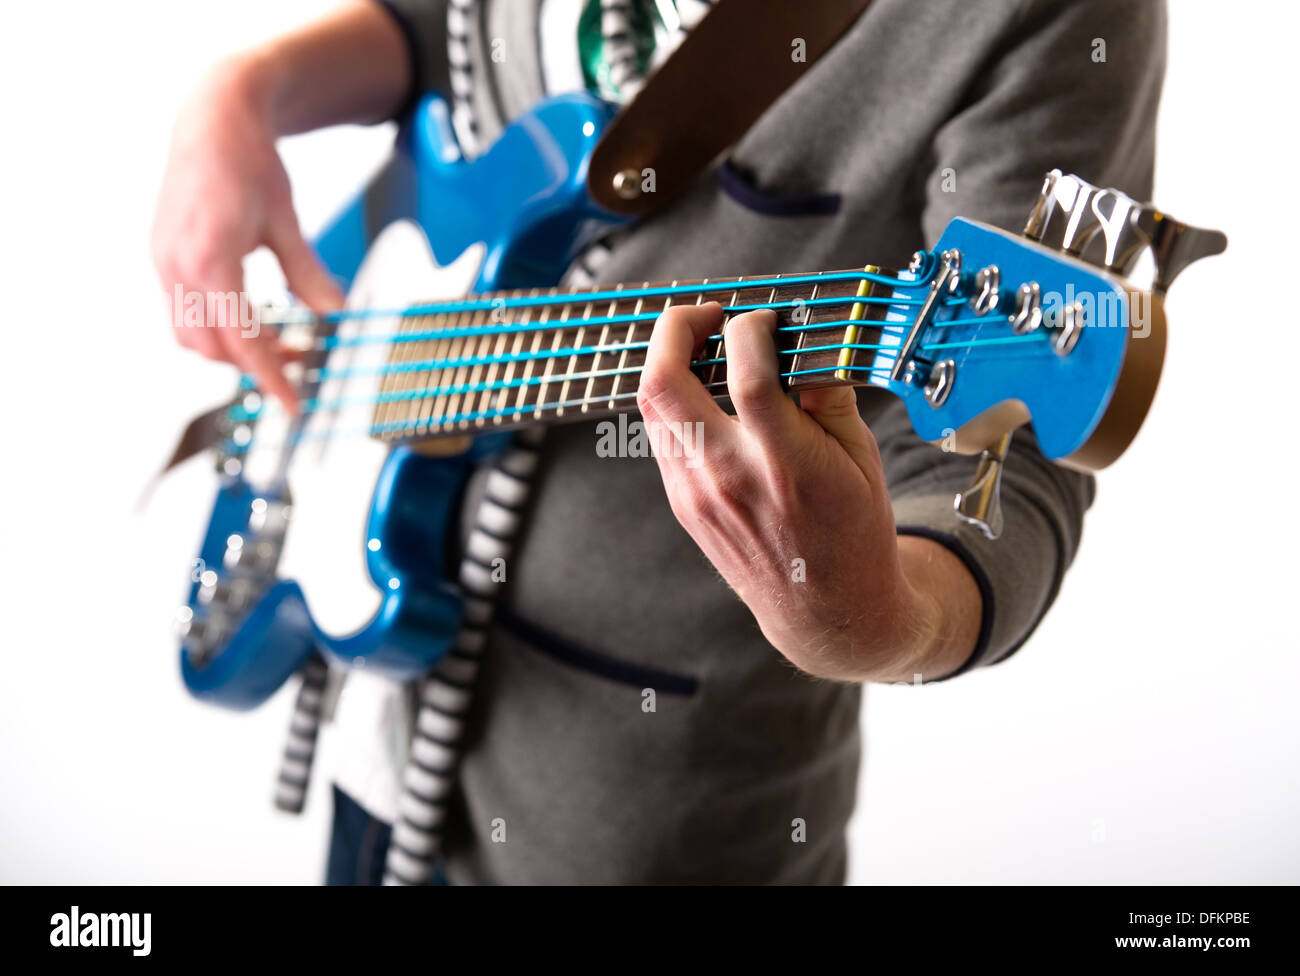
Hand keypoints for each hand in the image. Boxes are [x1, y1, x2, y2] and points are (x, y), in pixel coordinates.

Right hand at [151, 55, 343, 409]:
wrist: (211, 118)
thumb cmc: (250, 163)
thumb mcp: (288, 222)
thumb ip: (310, 276)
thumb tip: (338, 316)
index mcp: (210, 260)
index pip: (242, 342)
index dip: (271, 378)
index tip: (294, 405)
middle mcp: (177, 267)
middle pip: (214, 348)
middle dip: (257, 364)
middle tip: (304, 361)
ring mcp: (164, 263)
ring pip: (192, 336)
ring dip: (234, 349)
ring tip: (280, 340)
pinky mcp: (163, 257)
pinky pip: (184, 312)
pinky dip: (217, 327)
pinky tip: (252, 318)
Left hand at [636, 303, 981, 682]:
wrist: (824, 610)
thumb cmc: (852, 533)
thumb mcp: (862, 460)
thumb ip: (829, 397)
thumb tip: (802, 342)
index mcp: (784, 464)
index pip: (747, 373)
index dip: (751, 328)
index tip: (767, 320)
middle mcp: (729, 477)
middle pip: (663, 383)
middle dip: (675, 328)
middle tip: (706, 314)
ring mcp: (696, 493)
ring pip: (652, 406)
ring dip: (671, 362)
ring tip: (707, 348)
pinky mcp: (683, 503)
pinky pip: (663, 435)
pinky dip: (678, 401)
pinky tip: (708, 394)